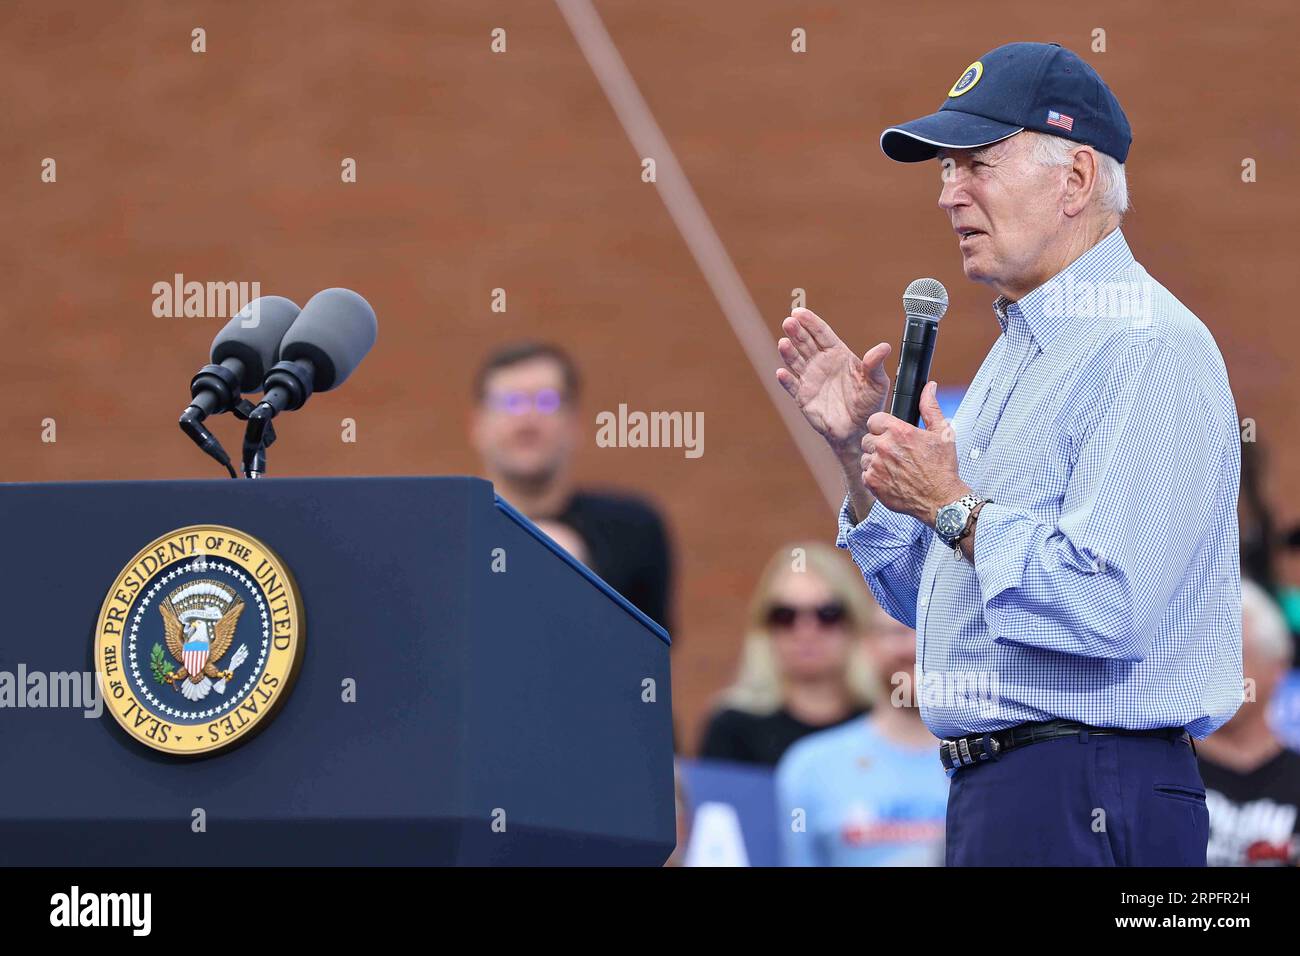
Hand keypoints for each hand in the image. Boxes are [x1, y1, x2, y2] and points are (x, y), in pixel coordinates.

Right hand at [776, 308, 891, 461]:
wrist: (859, 430)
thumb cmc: (869, 404)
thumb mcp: (877, 382)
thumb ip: (875, 364)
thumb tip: (884, 347)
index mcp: (838, 355)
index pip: (822, 334)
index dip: (811, 323)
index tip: (800, 313)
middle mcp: (821, 364)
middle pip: (805, 343)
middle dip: (797, 332)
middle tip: (789, 321)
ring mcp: (810, 379)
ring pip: (795, 361)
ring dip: (788, 352)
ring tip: (784, 343)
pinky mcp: (803, 397)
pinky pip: (792, 387)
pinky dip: (786, 380)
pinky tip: (782, 373)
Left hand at [860, 381, 969, 523]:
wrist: (940, 500)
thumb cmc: (942, 468)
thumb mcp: (941, 433)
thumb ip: (930, 407)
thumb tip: (929, 387)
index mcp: (898, 431)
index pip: (874, 420)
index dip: (882, 426)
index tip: (891, 434)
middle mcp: (884, 447)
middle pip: (868, 438)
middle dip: (879, 443)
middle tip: (896, 453)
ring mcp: (876, 466)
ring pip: (865, 456)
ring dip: (876, 460)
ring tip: (895, 467)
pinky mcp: (872, 483)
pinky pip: (865, 473)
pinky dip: (874, 476)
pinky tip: (891, 478)